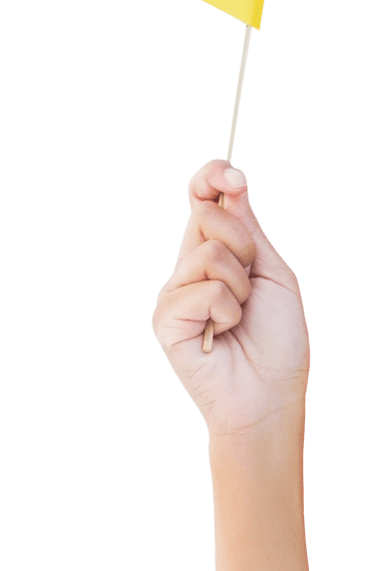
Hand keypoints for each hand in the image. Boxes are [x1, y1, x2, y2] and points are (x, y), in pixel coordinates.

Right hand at [151, 159, 309, 437]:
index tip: (233, 174)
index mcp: (215, 253)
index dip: (212, 176)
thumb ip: (249, 228)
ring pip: (207, 252)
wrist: (270, 396)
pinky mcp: (165, 320)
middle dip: (245, 244)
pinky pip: (202, 289)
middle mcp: (189, 269)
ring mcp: (174, 293)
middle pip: (207, 216)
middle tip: (253, 285)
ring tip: (239, 317)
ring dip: (240, 286)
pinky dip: (227, 311)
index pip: (201, 200)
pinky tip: (223, 334)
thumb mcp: (273, 273)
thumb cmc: (277, 341)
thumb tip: (231, 182)